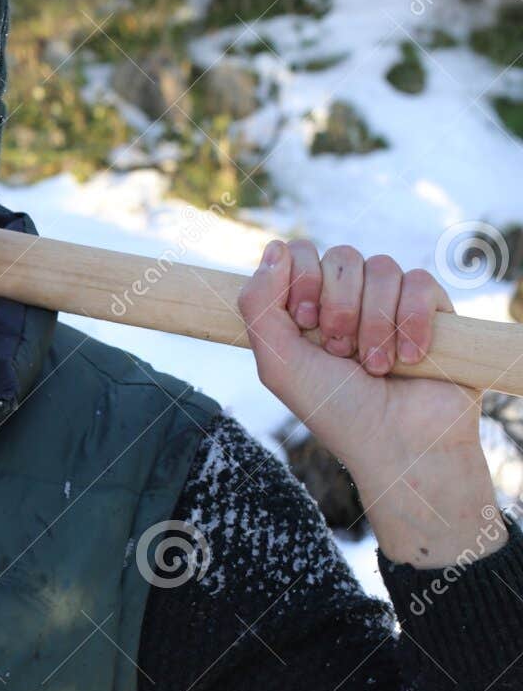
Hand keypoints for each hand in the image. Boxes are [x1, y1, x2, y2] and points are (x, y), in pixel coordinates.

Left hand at [238, 237, 500, 566]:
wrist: (399, 444)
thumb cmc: (334, 408)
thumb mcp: (277, 362)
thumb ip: (259, 303)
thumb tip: (272, 246)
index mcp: (306, 307)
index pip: (301, 251)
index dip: (303, 277)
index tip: (304, 320)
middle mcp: (347, 300)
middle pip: (342, 255)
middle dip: (339, 306)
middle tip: (339, 351)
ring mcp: (391, 303)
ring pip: (382, 266)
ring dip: (374, 322)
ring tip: (374, 366)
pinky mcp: (433, 310)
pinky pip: (420, 280)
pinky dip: (412, 319)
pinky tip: (409, 357)